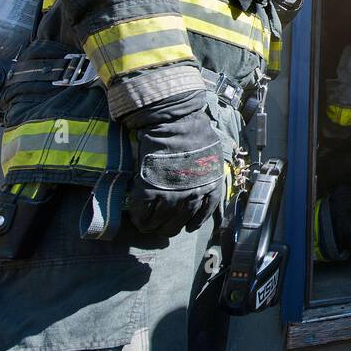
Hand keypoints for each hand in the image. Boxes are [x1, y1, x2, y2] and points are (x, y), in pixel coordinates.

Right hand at [124, 90, 225, 235]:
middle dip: (170, 228)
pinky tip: (140, 220)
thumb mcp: (210, 156)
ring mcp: (171, 195)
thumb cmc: (195, 133)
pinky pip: (145, 213)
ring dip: (155, 226)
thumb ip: (206, 174)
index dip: (192, 223)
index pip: (202, 215)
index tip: (187, 226)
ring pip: (163, 221)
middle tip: (163, 228)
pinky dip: (142, 219)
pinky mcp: (150, 190)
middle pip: (180, 222)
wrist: (175, 123)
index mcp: (209, 188)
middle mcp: (193, 196)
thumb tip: (199, 183)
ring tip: (150, 226)